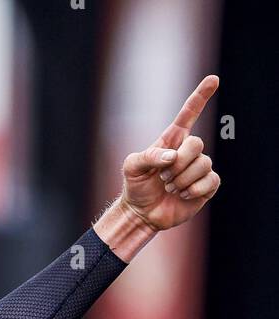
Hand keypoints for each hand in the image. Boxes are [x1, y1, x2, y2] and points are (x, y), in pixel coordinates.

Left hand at [119, 75, 220, 231]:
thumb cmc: (136, 187)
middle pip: (197, 144)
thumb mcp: (132, 167)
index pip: (189, 114)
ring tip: (170, 188)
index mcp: (172, 140)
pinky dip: (193, 190)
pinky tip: (182, 195)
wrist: (141, 214)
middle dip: (178, 164)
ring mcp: (199, 168)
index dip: (200, 97)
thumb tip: (172, 156)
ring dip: (182, 180)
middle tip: (163, 178)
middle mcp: (188, 151)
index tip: (213, 79)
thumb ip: (148, 156)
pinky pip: (210, 181)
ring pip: (203, 164)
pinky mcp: (206, 186)